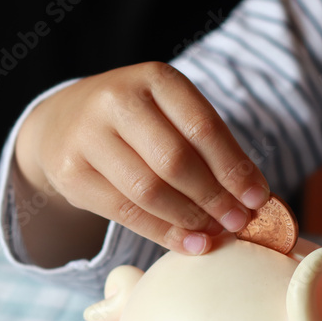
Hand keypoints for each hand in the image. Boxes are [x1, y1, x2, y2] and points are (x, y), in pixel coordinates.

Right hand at [14, 62, 269, 263]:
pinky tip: (187, 242)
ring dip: (189, 219)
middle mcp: (117, 100)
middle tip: (238, 223)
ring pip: (148, 190)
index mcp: (154, 78)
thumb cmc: (136, 123)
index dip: (234, 167)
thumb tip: (255, 199)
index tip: (258, 198)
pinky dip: (162, 232)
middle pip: (175, 161)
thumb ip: (207, 146)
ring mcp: (88, 136)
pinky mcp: (71, 173)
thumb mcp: (170, 113)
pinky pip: (124, 212)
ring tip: (214, 235)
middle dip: (214, 197)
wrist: (63, 123)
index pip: (203, 126)